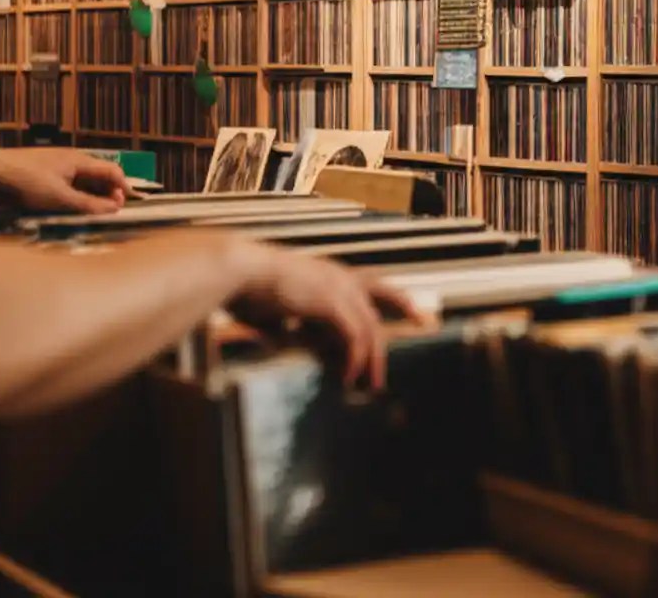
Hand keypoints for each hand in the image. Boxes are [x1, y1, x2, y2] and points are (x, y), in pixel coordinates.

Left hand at [0, 147, 131, 213]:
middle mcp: (68, 161)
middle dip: (107, 196)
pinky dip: (71, 199)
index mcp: (78, 161)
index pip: (113, 171)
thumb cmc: (24, 183)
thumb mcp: (60, 198)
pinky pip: (64, 188)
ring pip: (80, 184)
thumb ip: (89, 205)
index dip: (123, 189)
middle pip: (98, 178)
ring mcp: (52, 168)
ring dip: (88, 200)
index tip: (126, 209)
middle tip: (107, 216)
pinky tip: (65, 213)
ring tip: (88, 218)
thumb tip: (116, 208)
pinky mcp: (38, 176)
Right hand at [227, 243, 428, 388]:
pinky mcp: (331, 302)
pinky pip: (354, 337)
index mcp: (331, 274)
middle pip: (379, 311)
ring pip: (370, 329)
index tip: (421, 315)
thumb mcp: (282, 316)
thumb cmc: (249, 290)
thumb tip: (317, 356)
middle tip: (388, 371)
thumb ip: (304, 335)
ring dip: (372, 361)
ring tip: (369, 386)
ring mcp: (338, 287)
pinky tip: (347, 377)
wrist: (237, 270)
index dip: (402, 300)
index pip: (377, 286)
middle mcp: (341, 277)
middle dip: (389, 342)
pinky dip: (355, 359)